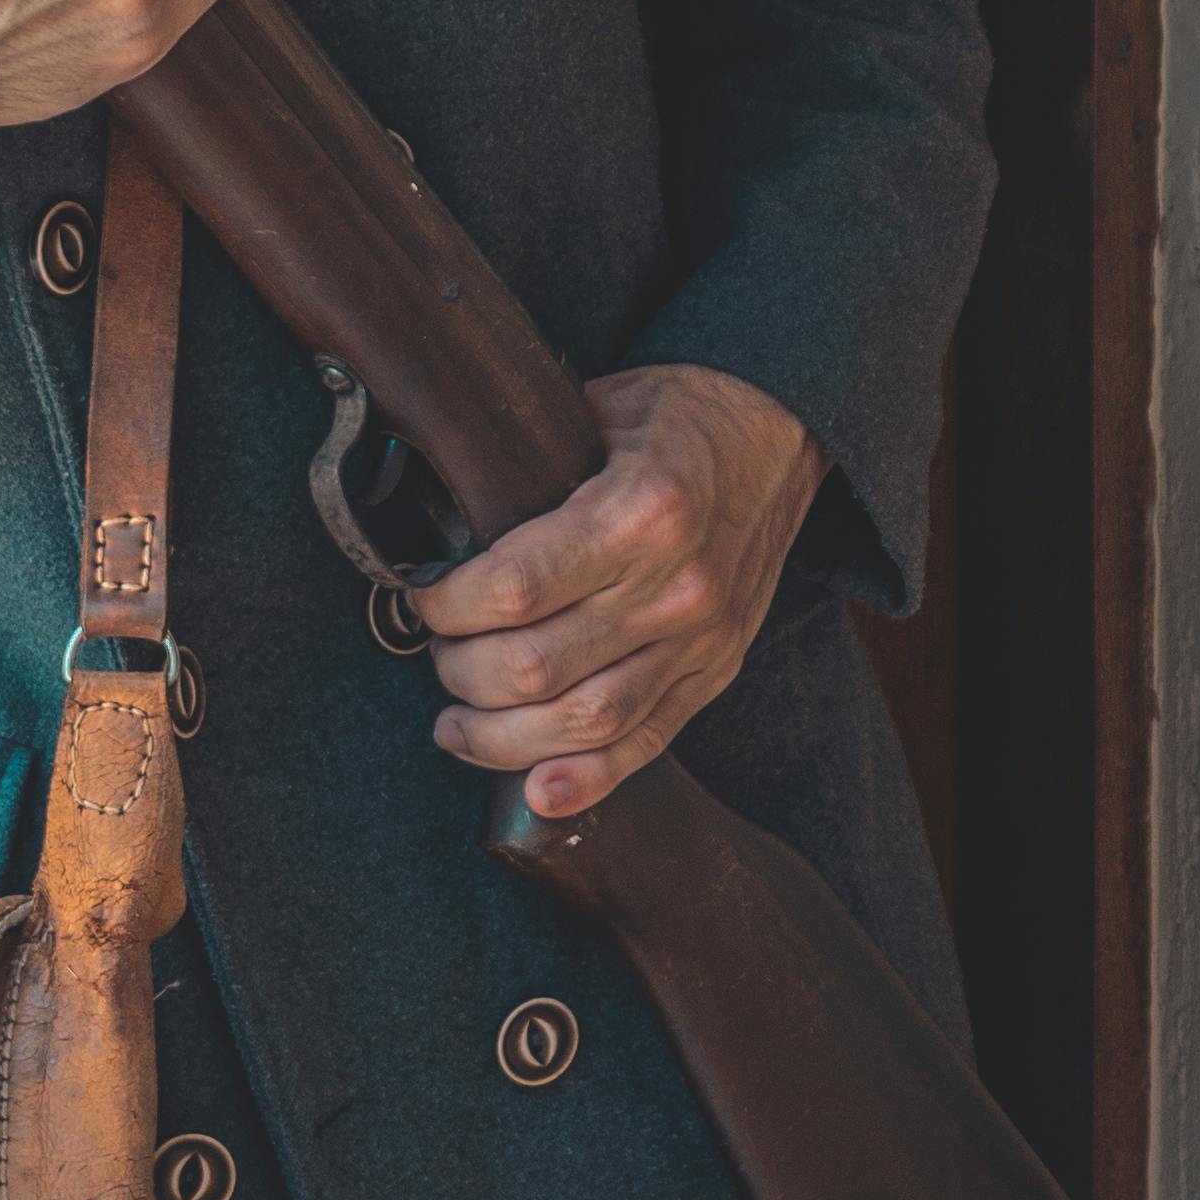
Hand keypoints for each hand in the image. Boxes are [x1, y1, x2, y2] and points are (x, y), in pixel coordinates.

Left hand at [416, 364, 828, 818]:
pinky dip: (586, 780)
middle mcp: (678, 586)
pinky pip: (647, 742)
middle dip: (460, 670)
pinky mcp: (717, 671)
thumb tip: (431, 514)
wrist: (778, 432)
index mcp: (642, 511)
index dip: (449, 606)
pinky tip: (533, 790)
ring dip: (501, 738)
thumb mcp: (594, 409)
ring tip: (455, 726)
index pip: (517, 588)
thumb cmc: (674, 415)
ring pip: (584, 722)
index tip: (420, 596)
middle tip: (436, 650)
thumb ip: (525, 467)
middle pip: (537, 667)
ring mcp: (702, 639)